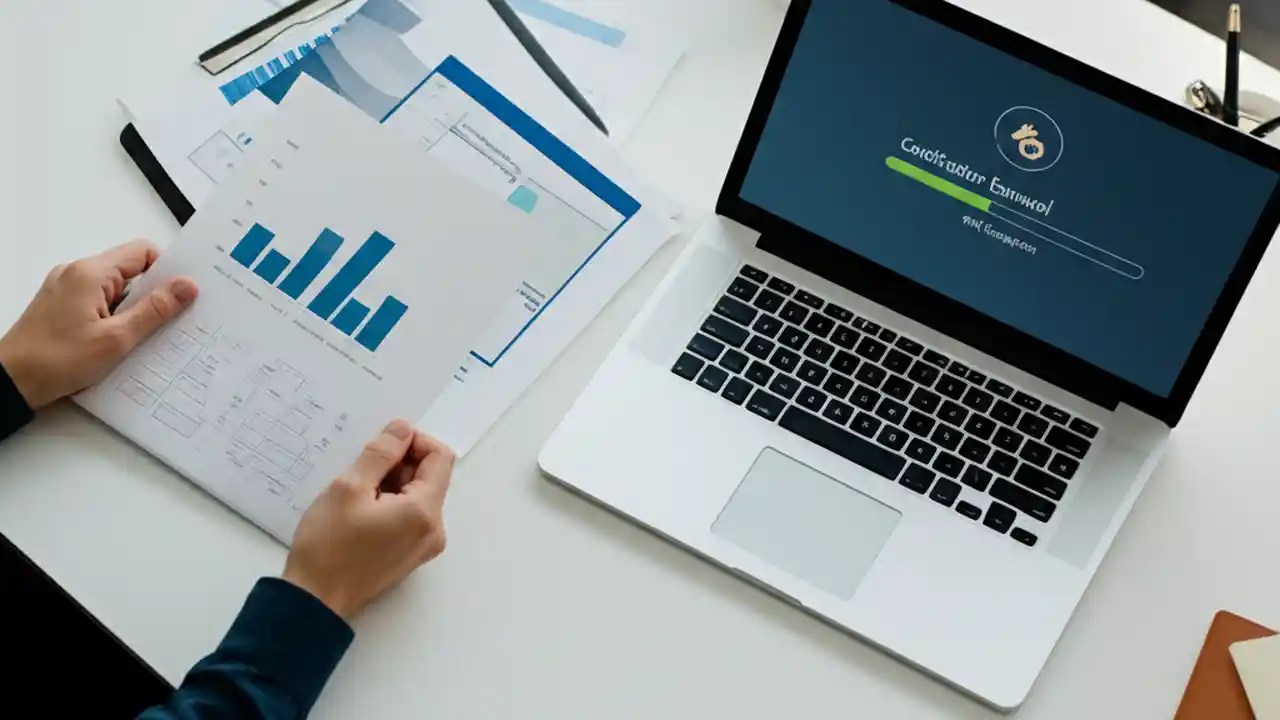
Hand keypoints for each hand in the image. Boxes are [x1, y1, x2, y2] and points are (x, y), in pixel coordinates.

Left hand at [0, 240, 197, 408]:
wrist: (10, 381)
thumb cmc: (57, 360)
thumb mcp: (117, 338)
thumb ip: (155, 310)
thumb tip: (186, 286)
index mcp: (90, 273)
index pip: (141, 252)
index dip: (166, 270)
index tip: (183, 294)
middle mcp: (76, 274)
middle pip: (129, 271)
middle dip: (153, 294)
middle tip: (170, 320)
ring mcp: (66, 289)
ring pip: (115, 289)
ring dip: (133, 310)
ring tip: (144, 337)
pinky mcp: (61, 306)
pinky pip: (99, 302)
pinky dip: (115, 317)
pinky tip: (121, 342)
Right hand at [283, 420, 454, 619]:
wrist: (315, 602)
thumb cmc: (328, 547)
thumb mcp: (349, 488)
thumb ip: (381, 453)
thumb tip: (403, 428)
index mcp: (425, 512)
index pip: (441, 457)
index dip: (414, 441)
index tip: (382, 444)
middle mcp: (434, 530)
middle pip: (431, 477)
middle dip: (400, 464)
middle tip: (361, 469)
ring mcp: (423, 545)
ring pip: (418, 496)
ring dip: (391, 483)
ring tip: (356, 492)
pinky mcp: (409, 554)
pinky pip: (409, 516)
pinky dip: (389, 503)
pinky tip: (359, 509)